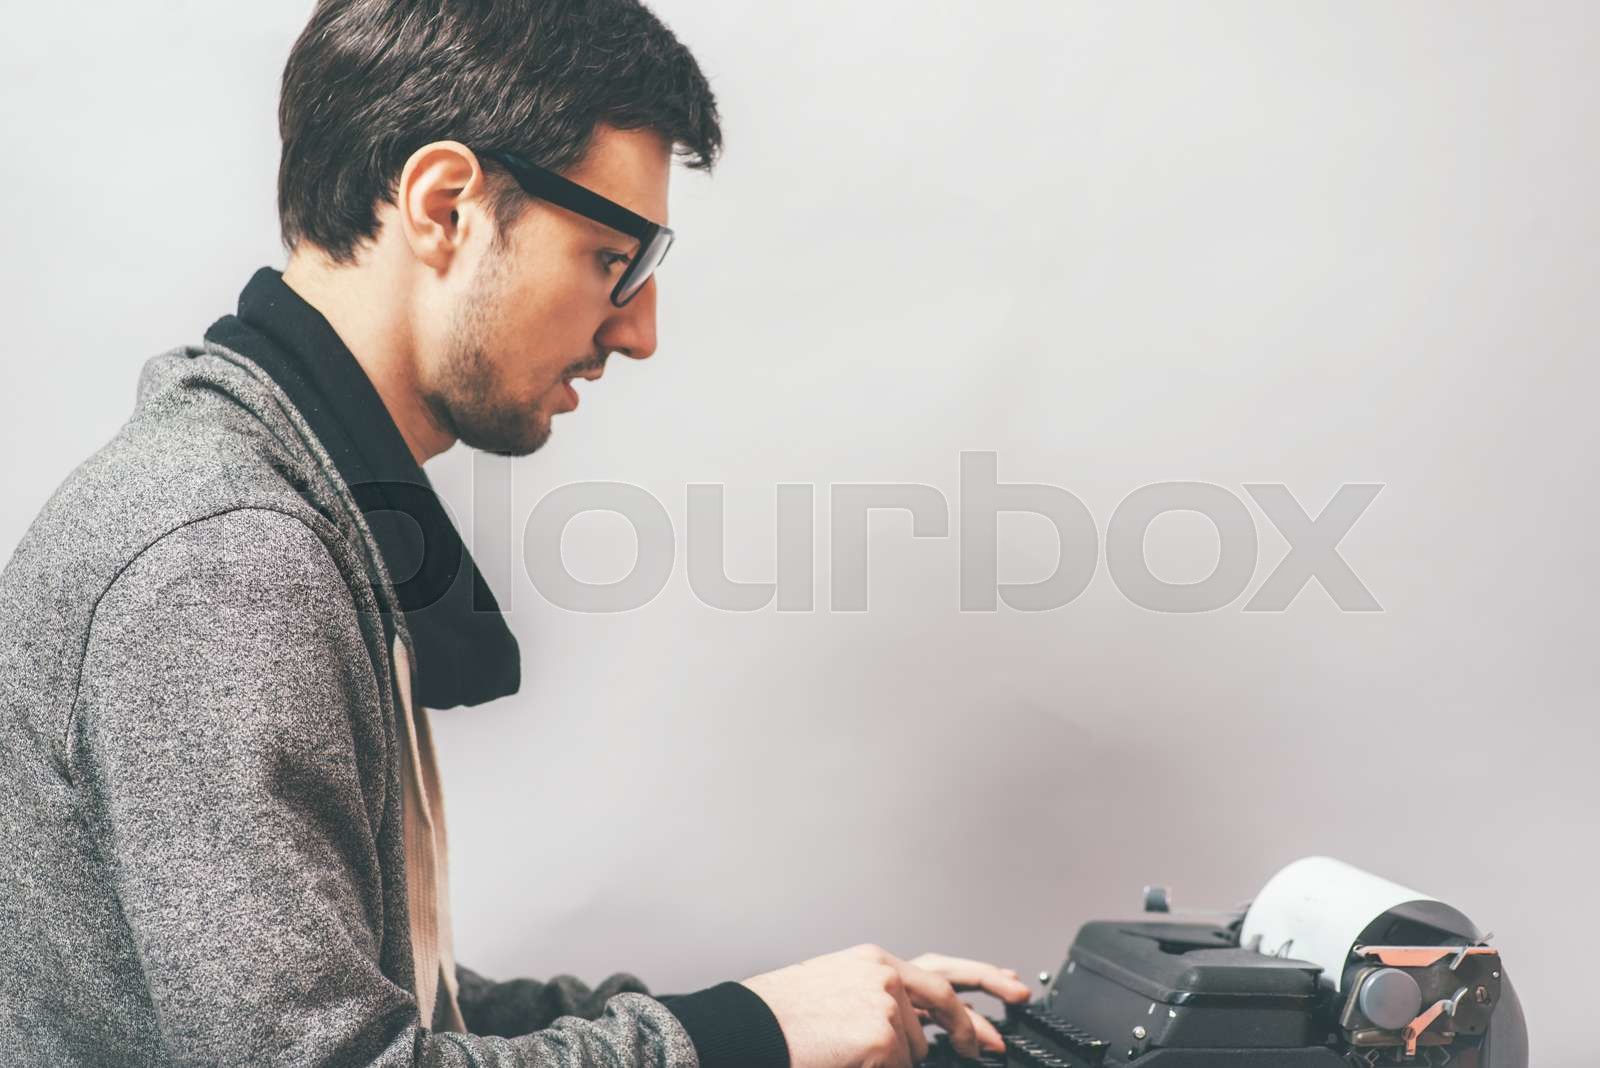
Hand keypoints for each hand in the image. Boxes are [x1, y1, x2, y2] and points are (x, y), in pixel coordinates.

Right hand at [741, 944, 1030, 1067]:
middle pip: (946, 1000)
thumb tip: (923, 1030)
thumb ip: (882, 999)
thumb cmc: (784, 1016)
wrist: (752, 1028)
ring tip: (845, 1051)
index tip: (1007, 987)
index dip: (978, 979)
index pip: (938, 968)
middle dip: (975, 1026)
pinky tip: (846, 1059)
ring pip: (915, 1050)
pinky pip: (897, 1066)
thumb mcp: (838, 989)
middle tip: (992, 1044)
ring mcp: (886, 1005)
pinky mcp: (882, 1037)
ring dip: (891, 1059)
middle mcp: (885, 975)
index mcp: (874, 961)